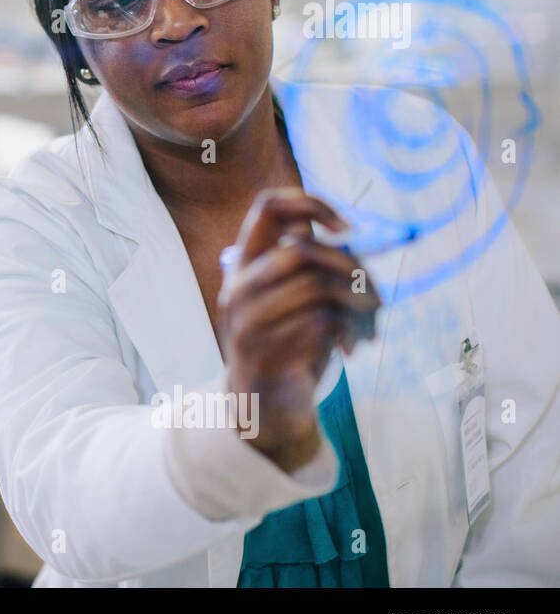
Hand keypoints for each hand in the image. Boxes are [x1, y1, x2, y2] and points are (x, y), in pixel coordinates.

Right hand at [216, 188, 381, 470]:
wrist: (264, 410)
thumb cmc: (287, 345)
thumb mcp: (290, 299)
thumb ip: (307, 267)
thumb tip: (351, 235)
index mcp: (243, 265)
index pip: (268, 208)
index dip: (311, 204)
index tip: (346, 229)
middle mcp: (238, 288)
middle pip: (303, 250)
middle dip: (352, 269)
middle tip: (375, 295)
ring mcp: (247, 321)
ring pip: (317, 288)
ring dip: (359, 307)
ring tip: (371, 325)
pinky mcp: (265, 352)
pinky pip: (321, 324)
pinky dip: (350, 333)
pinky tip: (353, 348)